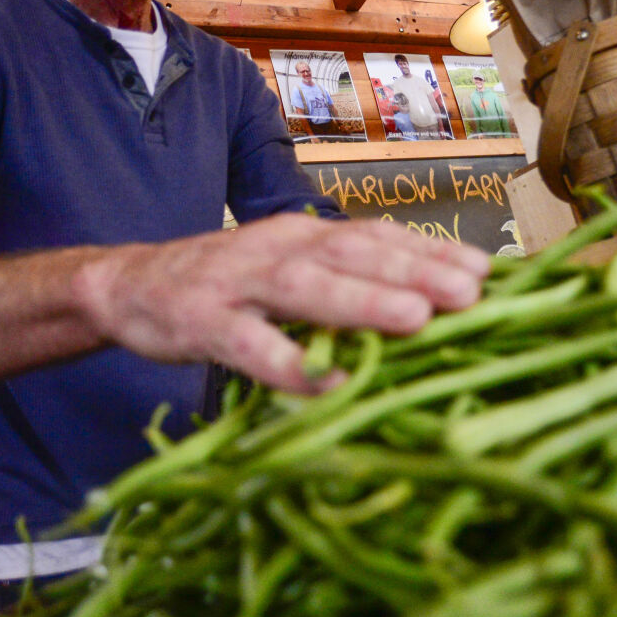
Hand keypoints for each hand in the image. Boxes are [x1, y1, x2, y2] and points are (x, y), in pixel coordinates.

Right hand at [72, 214, 489, 392]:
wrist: (126, 287)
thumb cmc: (224, 288)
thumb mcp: (285, 273)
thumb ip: (342, 283)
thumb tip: (428, 306)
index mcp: (303, 235)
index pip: (375, 236)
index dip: (430, 249)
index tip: (490, 271)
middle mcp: (276, 248)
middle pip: (350, 252)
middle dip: (413, 269)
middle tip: (472, 292)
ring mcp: (236, 283)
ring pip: (304, 287)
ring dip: (361, 300)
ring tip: (415, 317)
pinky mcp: (199, 321)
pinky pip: (247, 342)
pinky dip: (284, 361)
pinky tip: (321, 381)